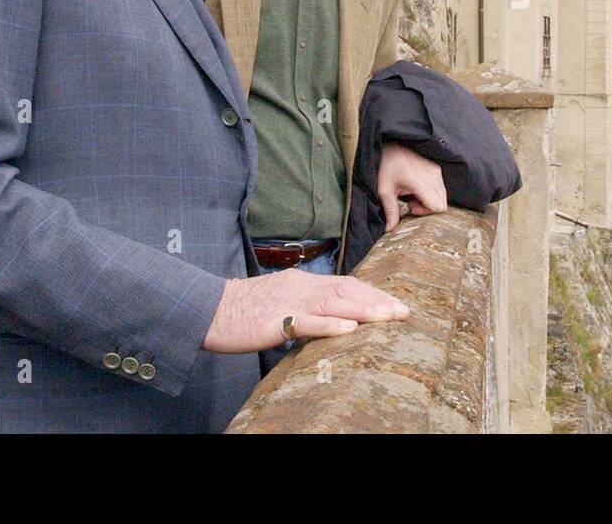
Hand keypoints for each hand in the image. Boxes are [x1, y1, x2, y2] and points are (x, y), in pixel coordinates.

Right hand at [202, 270, 408, 352]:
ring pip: (333, 303)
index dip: (372, 293)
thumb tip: (331, 318)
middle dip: (378, 300)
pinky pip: (306, 323)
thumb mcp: (280, 301)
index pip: (345, 284)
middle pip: (347, 290)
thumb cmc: (243, 310)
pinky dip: (330, 325)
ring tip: (389, 317)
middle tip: (404, 311)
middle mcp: (301, 288)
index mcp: (303, 283)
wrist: (208, 309)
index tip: (394, 304)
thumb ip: (305, 307)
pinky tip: (350, 329)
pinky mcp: (274, 322)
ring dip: (364, 309)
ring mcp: (288, 303)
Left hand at [377, 142, 447, 231]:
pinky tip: (416, 188)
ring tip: (412, 195)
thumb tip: (389, 230)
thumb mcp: (384, 190)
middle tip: (410, 203)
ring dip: (430, 200)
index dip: (426, 212)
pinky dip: (431, 192)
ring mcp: (436, 171)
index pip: (438, 206)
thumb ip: (390, 212)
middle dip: (428, 208)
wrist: (391, 144)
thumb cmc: (386, 166)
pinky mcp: (437, 168)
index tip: (411, 207)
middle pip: (442, 203)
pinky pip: (441, 187)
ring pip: (443, 196)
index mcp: (420, 181)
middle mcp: (433, 176)